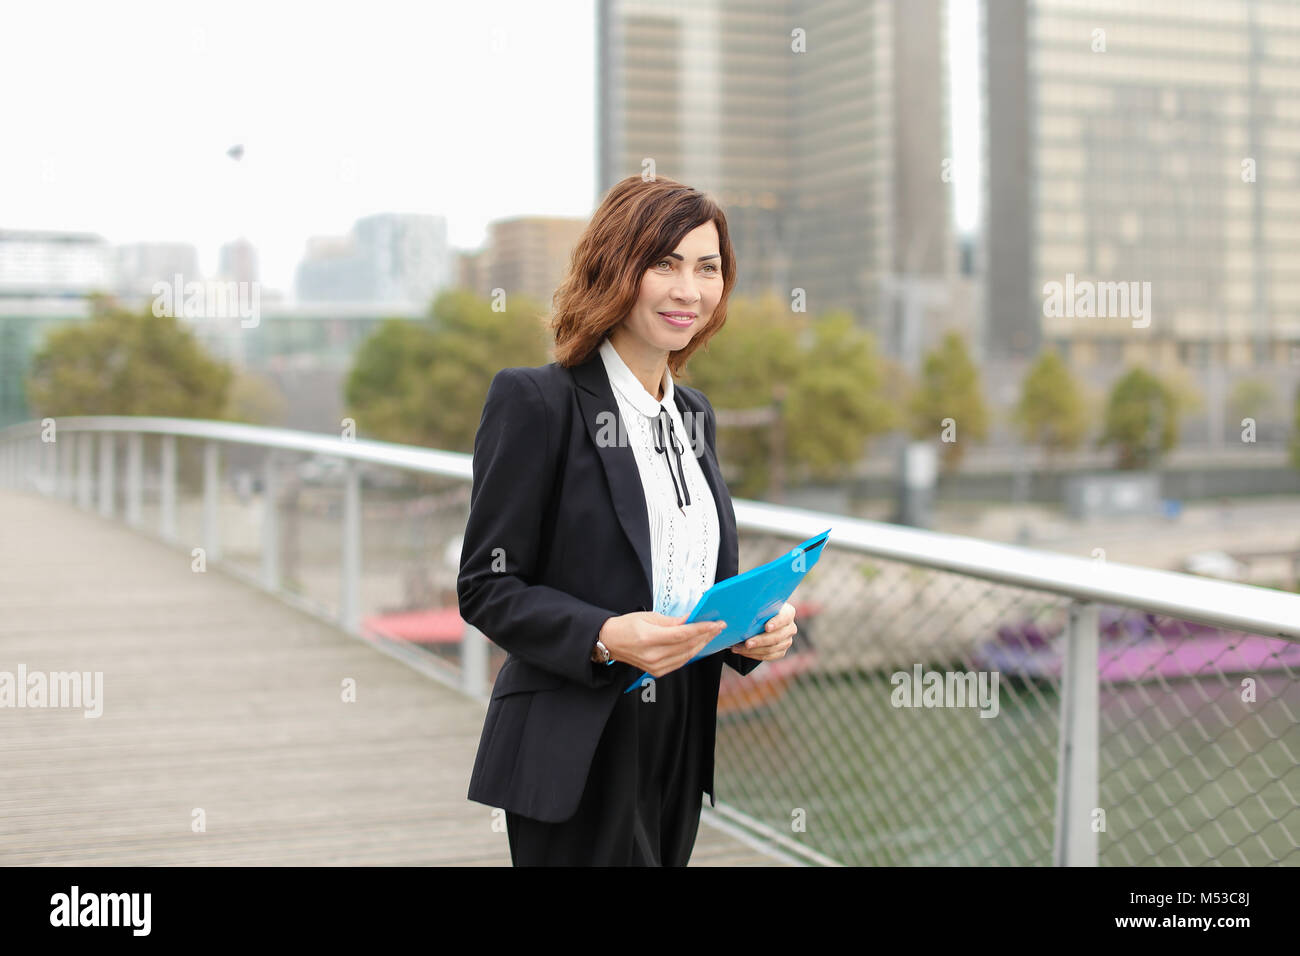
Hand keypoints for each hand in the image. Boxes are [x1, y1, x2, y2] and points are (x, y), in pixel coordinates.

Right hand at [600, 611, 726, 678]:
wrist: (610, 642)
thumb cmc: (626, 626)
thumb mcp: (648, 616)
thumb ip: (671, 621)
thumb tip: (691, 619)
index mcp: (649, 638)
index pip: (682, 634)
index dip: (700, 629)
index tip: (715, 623)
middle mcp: (653, 655)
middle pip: (687, 646)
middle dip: (706, 635)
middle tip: (718, 626)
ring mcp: (655, 666)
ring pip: (686, 655)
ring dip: (702, 644)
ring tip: (712, 634)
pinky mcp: (657, 672)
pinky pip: (680, 662)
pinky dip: (691, 652)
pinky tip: (699, 644)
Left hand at [731, 601, 795, 660]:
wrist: (763, 619)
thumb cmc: (761, 609)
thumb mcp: (760, 605)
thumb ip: (757, 608)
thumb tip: (742, 611)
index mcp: (788, 613)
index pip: (784, 618)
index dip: (776, 623)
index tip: (767, 627)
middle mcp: (790, 627)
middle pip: (776, 637)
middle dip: (760, 641)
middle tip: (747, 643)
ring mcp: (787, 641)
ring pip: (771, 649)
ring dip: (753, 650)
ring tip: (737, 648)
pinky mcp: (781, 651)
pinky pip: (768, 656)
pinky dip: (754, 655)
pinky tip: (743, 652)